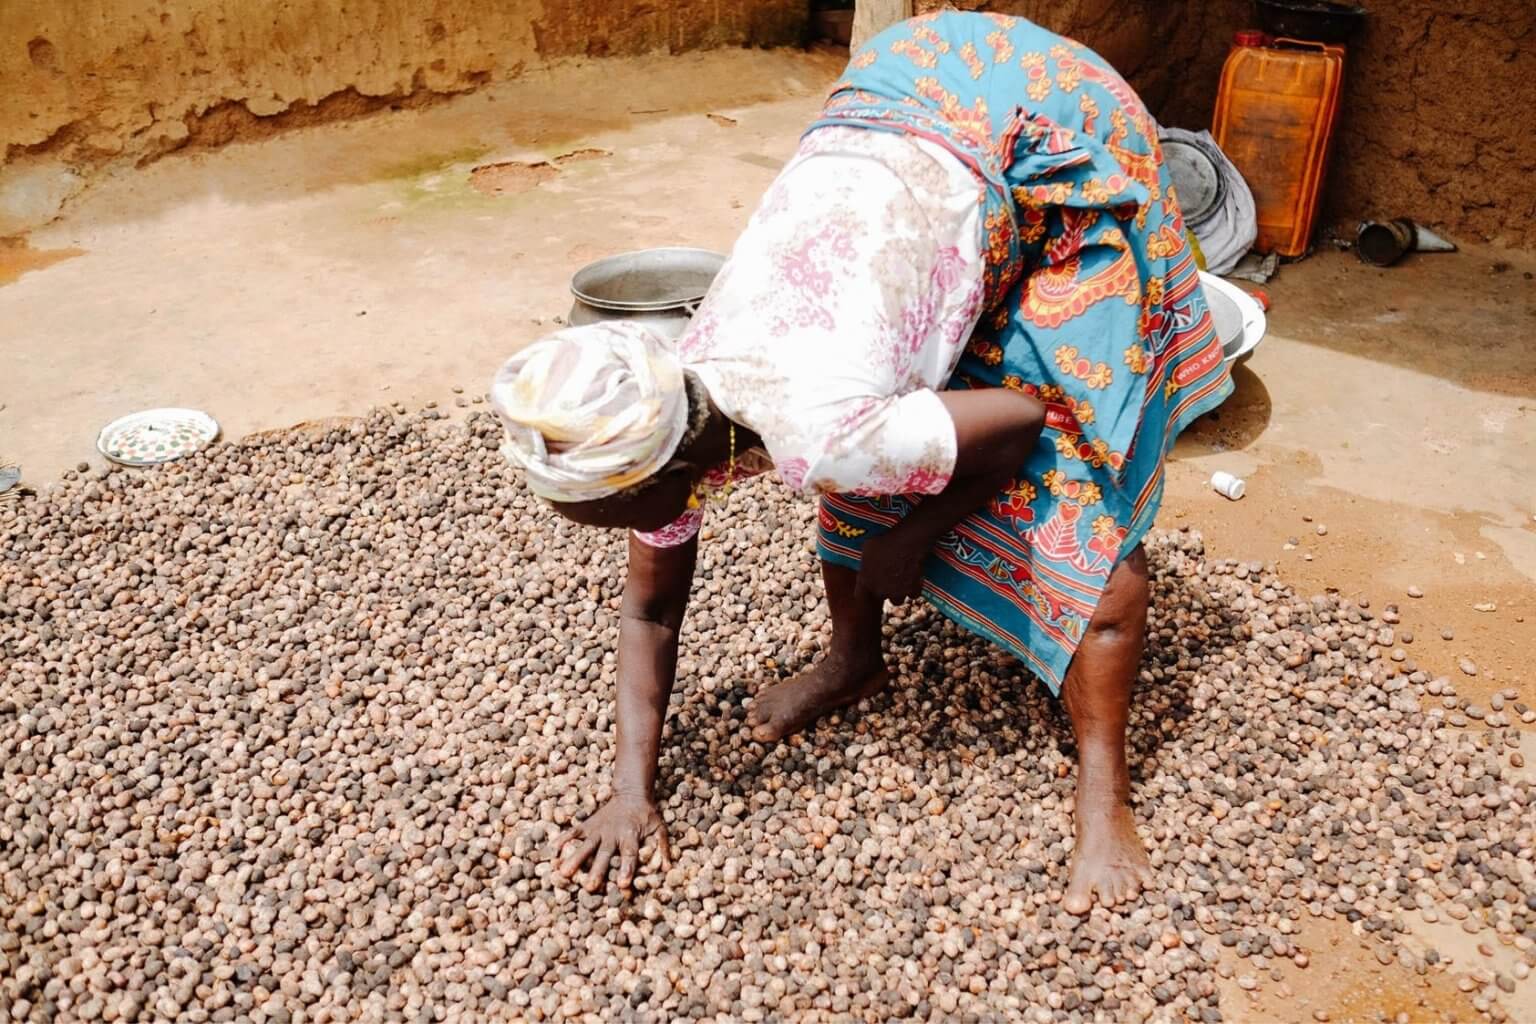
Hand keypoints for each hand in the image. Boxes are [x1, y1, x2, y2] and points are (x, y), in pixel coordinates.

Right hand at [553, 794, 671, 891]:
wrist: (631, 794)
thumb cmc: (647, 816)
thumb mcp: (660, 829)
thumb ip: (662, 849)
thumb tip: (668, 870)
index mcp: (631, 835)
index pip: (629, 854)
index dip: (627, 868)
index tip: (623, 885)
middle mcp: (612, 834)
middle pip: (604, 854)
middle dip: (597, 870)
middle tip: (590, 887)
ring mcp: (597, 829)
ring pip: (585, 845)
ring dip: (574, 859)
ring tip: (563, 873)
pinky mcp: (587, 825)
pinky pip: (573, 833)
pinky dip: (563, 840)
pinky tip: (552, 852)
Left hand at [858, 528, 929, 603]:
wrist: (906, 543)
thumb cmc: (885, 542)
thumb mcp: (868, 547)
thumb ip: (865, 560)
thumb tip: (866, 560)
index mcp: (866, 581)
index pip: (861, 594)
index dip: (868, 588)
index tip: (872, 582)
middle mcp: (880, 591)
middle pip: (881, 596)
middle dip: (884, 590)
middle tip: (889, 578)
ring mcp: (896, 592)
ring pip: (897, 600)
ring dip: (899, 593)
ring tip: (902, 581)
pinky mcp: (912, 590)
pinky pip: (913, 595)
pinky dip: (914, 589)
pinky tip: (914, 580)